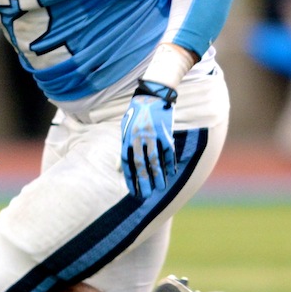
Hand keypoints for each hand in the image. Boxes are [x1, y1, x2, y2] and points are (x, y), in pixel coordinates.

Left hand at [120, 80, 178, 198]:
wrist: (152, 95)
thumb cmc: (137, 113)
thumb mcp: (126, 128)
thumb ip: (125, 147)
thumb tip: (120, 168)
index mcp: (127, 138)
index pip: (127, 163)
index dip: (130, 178)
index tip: (133, 192)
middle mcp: (138, 138)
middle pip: (140, 164)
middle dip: (143, 182)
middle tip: (146, 196)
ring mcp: (153, 135)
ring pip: (156, 160)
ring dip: (158, 175)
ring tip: (161, 188)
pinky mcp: (165, 132)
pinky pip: (168, 151)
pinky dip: (170, 163)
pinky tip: (171, 173)